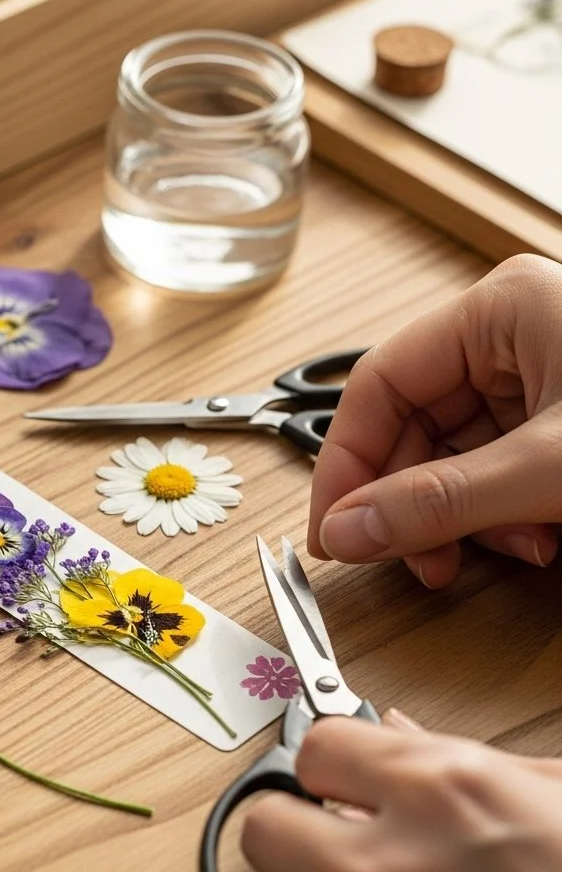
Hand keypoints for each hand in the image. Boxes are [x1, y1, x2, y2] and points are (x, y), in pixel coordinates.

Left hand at [241, 715, 561, 871]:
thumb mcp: (552, 788)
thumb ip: (456, 757)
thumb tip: (398, 732)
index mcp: (443, 790)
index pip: (315, 748)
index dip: (329, 757)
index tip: (341, 769)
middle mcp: (401, 868)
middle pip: (265, 829)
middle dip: (290, 822)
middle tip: (326, 826)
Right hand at [308, 253, 561, 586]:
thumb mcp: (550, 467)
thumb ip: (443, 503)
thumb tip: (347, 532)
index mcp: (499, 310)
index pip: (379, 387)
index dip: (344, 464)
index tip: (332, 531)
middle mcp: (510, 336)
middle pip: (414, 428)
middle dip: (413, 505)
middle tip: (409, 561)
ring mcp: (538, 375)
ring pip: (454, 457)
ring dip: (464, 519)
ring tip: (501, 554)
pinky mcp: (559, 416)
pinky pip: (497, 468)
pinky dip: (502, 514)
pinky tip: (534, 539)